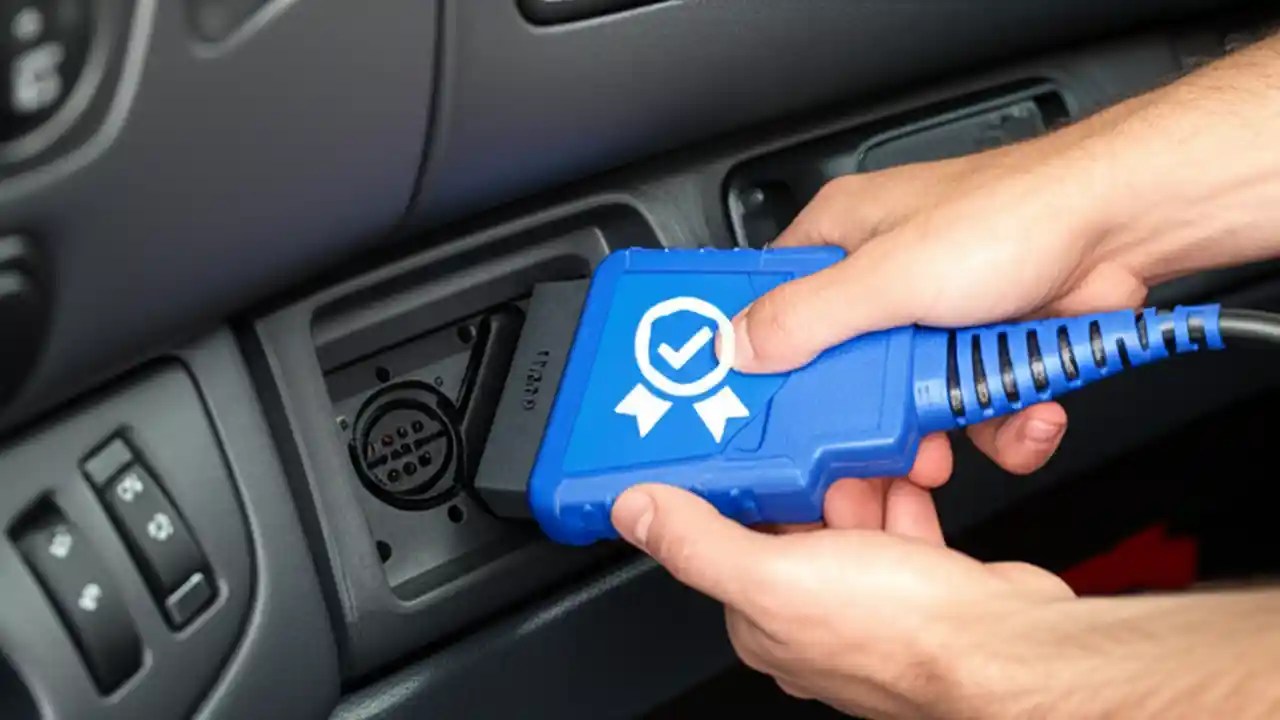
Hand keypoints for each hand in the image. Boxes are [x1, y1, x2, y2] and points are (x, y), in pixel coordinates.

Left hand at [611, 484, 1074, 718]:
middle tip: (817, 439)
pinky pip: (898, 526)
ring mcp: (870, 605)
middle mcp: (814, 621)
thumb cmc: (904, 633)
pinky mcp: (922, 588)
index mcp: (766, 623)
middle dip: (807, 478)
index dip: (739, 491)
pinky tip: (909, 474)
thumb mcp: (774, 574)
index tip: (747, 448)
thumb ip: (698, 541)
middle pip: (792, 525)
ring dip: (859, 480)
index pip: (729, 542)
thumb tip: (634, 513)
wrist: (1012, 649)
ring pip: (848, 520)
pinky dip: (902, 495)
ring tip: (869, 453)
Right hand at [732, 140, 1158, 477]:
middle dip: (867, 415)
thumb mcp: (888, 275)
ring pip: (907, 400)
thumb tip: (735, 346)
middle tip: (875, 443)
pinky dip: (997, 425)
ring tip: (962, 424)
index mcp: (841, 237)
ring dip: (941, 429)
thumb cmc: (1017, 214)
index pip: (769, 303)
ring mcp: (936, 314)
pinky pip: (970, 409)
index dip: (760, 358)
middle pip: (840, 370)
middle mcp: (883, 274)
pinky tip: (1015, 413)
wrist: (1123, 224)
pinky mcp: (985, 347)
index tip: (758, 409)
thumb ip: (806, 316)